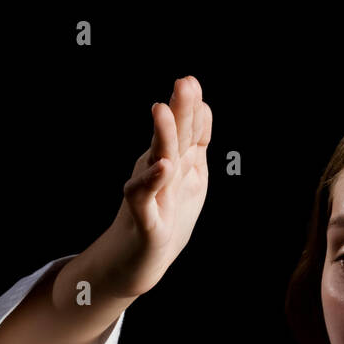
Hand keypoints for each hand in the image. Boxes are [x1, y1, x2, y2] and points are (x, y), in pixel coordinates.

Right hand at [97, 75, 212, 299]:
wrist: (139, 261)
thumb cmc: (166, 217)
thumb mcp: (190, 177)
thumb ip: (197, 142)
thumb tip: (204, 106)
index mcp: (174, 161)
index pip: (187, 131)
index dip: (191, 109)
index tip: (192, 83)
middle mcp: (160, 172)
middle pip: (172, 137)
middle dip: (179, 111)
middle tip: (184, 82)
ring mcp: (152, 194)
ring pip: (156, 160)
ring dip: (162, 136)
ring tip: (162, 110)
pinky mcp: (145, 220)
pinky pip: (144, 197)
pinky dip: (151, 181)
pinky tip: (163, 167)